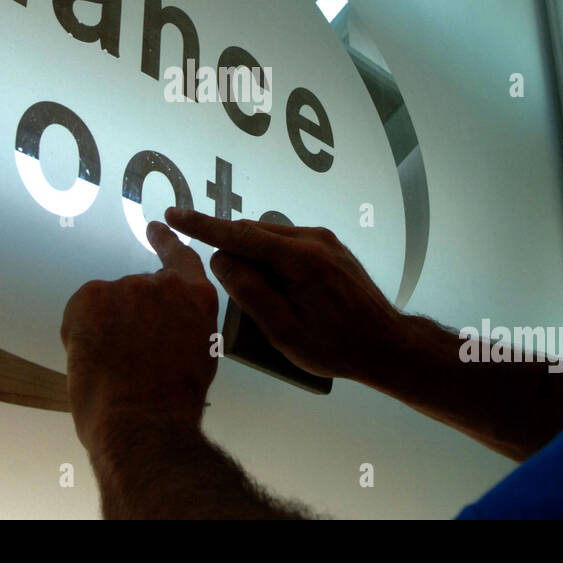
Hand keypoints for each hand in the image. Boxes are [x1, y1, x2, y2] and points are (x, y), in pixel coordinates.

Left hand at [61, 220, 218, 456]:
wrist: (142, 420)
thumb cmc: (172, 403)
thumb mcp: (198, 355)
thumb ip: (183, 325)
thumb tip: (162, 326)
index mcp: (197, 298)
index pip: (180, 258)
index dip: (166, 242)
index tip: (154, 226)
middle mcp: (164, 284)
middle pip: (137, 291)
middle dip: (128, 317)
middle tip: (126, 356)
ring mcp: (127, 286)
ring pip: (106, 304)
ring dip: (104, 328)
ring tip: (113, 367)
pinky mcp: (92, 294)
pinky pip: (80, 311)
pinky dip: (79, 332)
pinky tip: (93, 360)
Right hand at [163, 207, 404, 382]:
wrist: (388, 345)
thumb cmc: (337, 347)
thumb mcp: (285, 332)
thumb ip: (250, 293)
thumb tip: (221, 259)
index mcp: (301, 259)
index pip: (240, 234)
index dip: (203, 226)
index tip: (174, 215)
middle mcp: (314, 239)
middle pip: (254, 234)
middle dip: (233, 254)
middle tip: (236, 295)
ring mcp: (325, 240)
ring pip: (270, 237)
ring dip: (254, 260)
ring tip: (268, 302)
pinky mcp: (330, 247)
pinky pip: (288, 244)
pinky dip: (272, 260)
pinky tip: (283, 293)